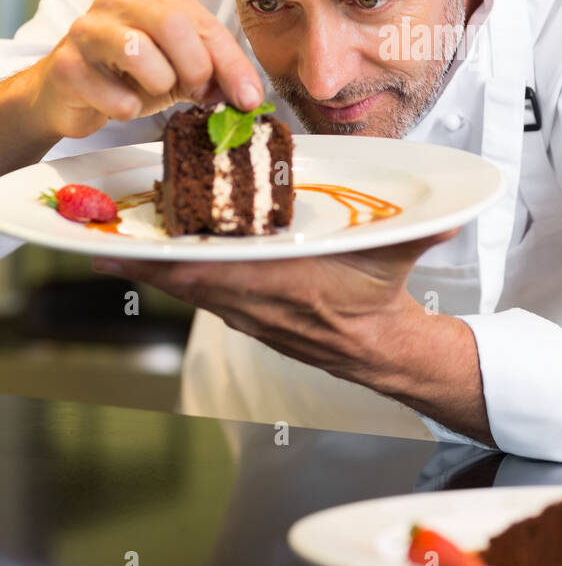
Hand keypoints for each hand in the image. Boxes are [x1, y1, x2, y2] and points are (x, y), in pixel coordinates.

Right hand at [30, 0, 263, 141]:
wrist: (71, 93)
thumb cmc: (130, 74)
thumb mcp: (181, 67)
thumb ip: (216, 72)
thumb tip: (248, 96)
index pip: (203, 22)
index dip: (232, 64)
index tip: (249, 98)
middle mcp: (116, 0)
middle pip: (173, 26)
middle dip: (195, 68)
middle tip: (196, 92)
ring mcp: (87, 30)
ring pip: (139, 52)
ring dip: (159, 85)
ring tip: (153, 92)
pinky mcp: (66, 66)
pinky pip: (115, 95)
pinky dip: (129, 109)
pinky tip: (121, 104)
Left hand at [94, 230, 457, 377]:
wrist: (379, 350)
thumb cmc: (382, 296)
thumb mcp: (400, 254)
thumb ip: (426, 230)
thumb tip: (456, 215)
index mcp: (294, 286)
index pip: (227, 275)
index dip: (181, 264)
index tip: (146, 248)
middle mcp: (262, 304)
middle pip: (190, 281)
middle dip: (145, 260)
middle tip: (102, 236)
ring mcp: (250, 314)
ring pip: (189, 289)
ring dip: (152, 268)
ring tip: (114, 244)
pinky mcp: (246, 316)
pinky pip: (200, 295)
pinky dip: (172, 277)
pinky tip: (152, 259)